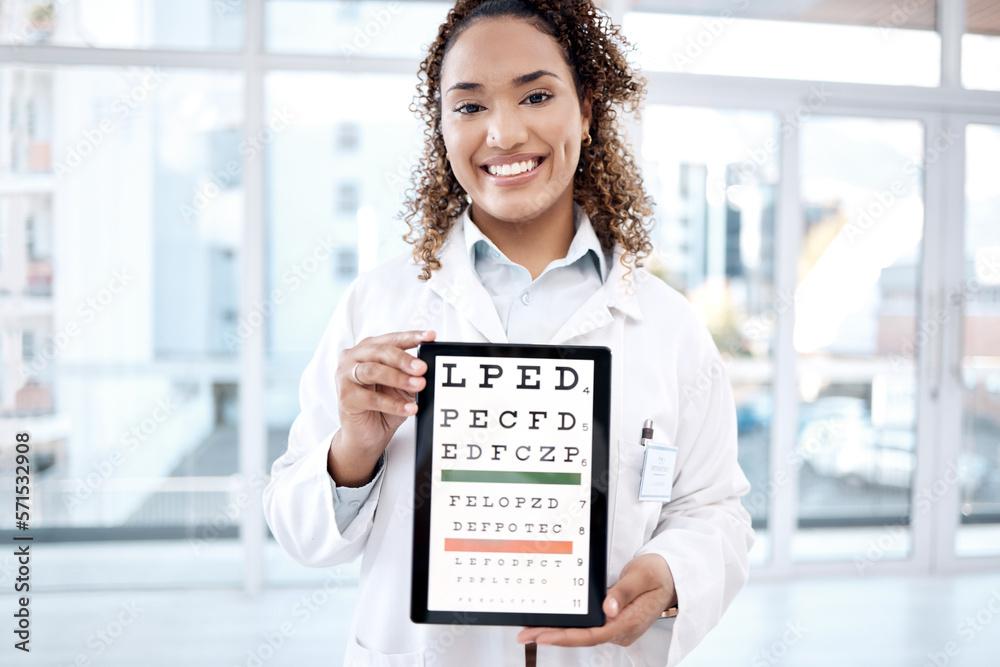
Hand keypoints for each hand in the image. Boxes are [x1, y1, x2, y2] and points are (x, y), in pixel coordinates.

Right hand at [328, 330, 435, 485]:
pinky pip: (372, 399)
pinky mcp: (345, 398)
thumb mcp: (402, 387)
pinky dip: (393, 404)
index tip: (429, 337)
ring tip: (418, 385)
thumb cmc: (383, 406)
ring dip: (398, 378)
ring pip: (372, 371)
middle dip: (404, 359)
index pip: (391, 339)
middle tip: (422, 368)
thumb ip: (411, 374)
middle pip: (380, 352)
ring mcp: (345, 377)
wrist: (366, 435)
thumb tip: (429, 368)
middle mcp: (353, 358)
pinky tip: (409, 408)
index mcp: (368, 349)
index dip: (411, 337)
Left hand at [516, 554, 675, 647]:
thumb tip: (608, 607)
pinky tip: (553, 624)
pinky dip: (569, 627)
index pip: (593, 634)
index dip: (566, 637)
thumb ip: (624, 591)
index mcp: (630, 622)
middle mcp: (622, 630)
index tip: (543, 636)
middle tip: (525, 634)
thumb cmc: (659, 573)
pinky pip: (588, 628)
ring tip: (532, 630)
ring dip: (558, 632)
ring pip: (583, 635)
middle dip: (552, 636)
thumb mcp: (643, 575)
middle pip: (583, 637)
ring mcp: (618, 628)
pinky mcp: (614, 622)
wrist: (672, 576)